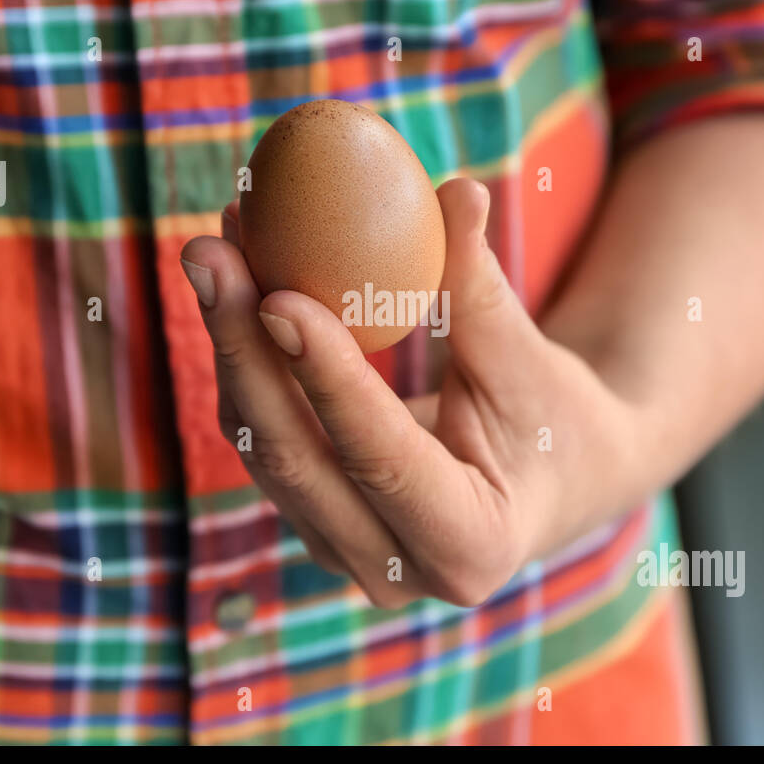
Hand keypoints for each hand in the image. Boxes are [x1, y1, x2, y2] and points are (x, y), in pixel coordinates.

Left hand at [179, 179, 638, 608]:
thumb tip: (457, 191)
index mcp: (469, 545)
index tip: (280, 293)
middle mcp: (395, 572)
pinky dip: (244, 361)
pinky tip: (233, 284)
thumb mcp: (529, 358)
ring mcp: (346, 555)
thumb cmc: (555, 415)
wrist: (551, 479)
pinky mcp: (315, 522)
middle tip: (209, 253)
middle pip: (294, 461)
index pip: (382, 459)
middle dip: (241, 351)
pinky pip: (261, 441)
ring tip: (216, 247)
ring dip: (229, 346)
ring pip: (260, 449)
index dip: (327, 378)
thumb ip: (483, 287)